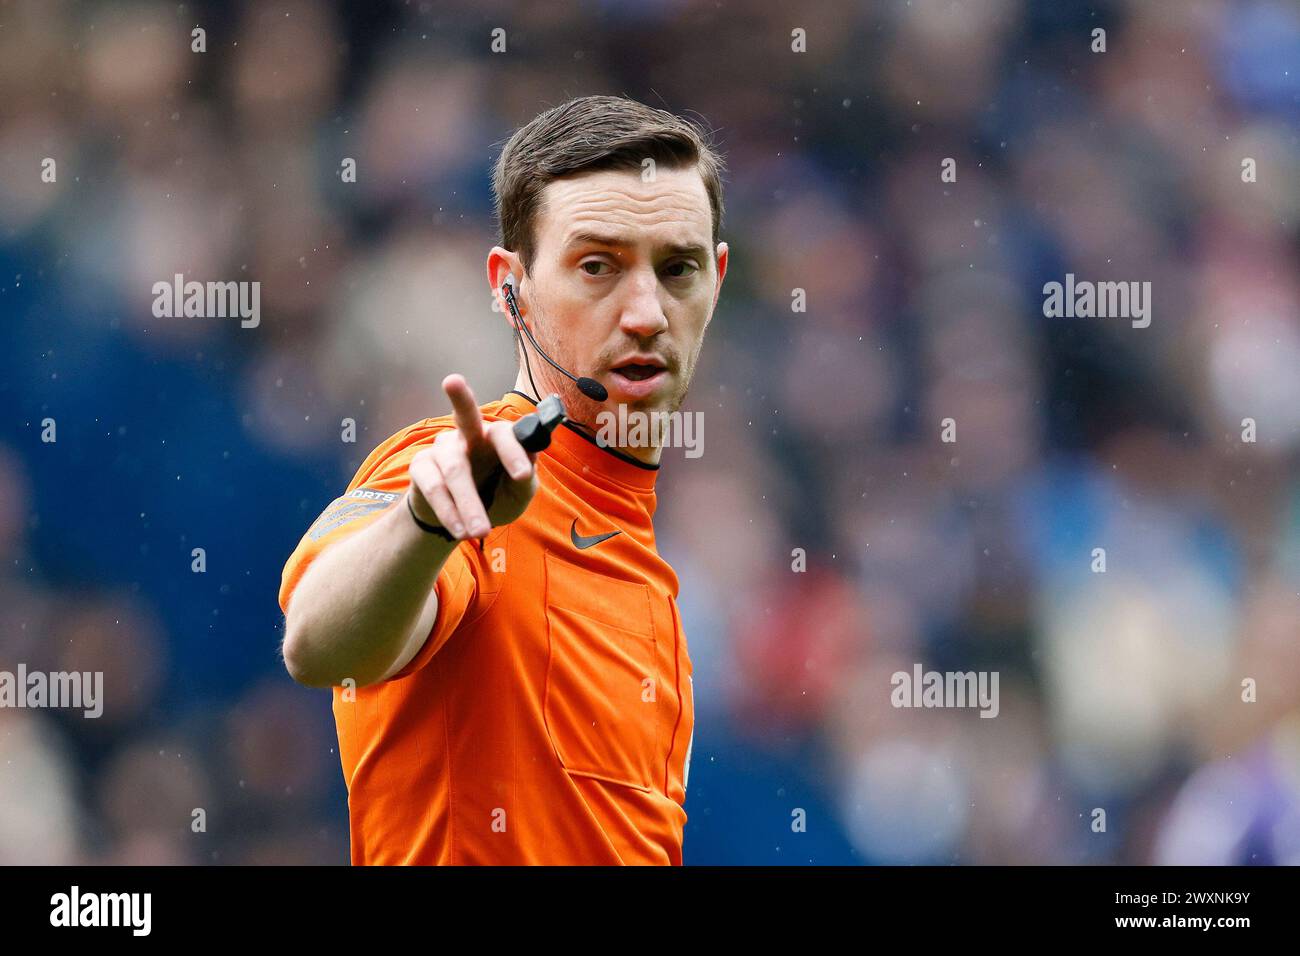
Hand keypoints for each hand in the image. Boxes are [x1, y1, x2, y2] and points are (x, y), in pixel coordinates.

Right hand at [406, 375, 538, 539]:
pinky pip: (434, 487)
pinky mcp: (421, 467)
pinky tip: (460, 530)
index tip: (523, 475)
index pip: (506, 434)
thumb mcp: (517, 495)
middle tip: (452, 380)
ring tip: (480, 530)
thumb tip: (531, 459)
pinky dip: (449, 511)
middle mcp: (468, 436)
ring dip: (468, 502)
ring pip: (454, 469)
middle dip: (459, 397)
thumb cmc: (494, 497)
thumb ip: (526, 479)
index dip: (515, 451)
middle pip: (465, 414)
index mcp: (496, 438)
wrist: (460, 522)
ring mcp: (442, 449)